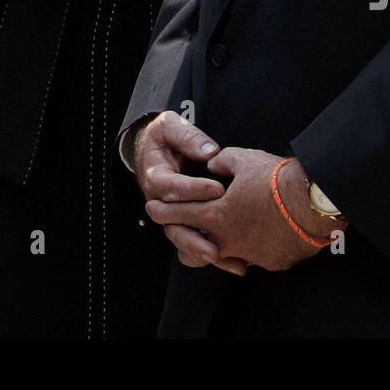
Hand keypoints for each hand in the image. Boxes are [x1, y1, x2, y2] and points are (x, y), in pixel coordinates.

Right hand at [131, 112, 237, 272]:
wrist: (152, 150)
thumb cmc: (164, 137)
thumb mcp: (170, 126)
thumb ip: (188, 137)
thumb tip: (210, 152)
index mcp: (156, 177)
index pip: (174, 187)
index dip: (196, 189)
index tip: (219, 189)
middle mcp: (161, 203)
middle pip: (173, 226)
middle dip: (195, 236)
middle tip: (217, 244)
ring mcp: (173, 217)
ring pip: (184, 241)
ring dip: (204, 252)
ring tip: (227, 260)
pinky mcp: (186, 224)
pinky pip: (196, 246)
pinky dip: (216, 256)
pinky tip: (236, 263)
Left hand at [146, 149, 332, 273]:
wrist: (312, 203)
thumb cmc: (274, 178)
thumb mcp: (241, 159)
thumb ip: (220, 163)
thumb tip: (213, 166)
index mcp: (216, 215)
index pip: (179, 214)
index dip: (163, 209)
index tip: (152, 207)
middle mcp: (228, 240)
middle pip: (191, 248)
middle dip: (180, 236)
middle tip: (174, 227)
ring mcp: (249, 255)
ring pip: (221, 257)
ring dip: (214, 246)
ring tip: (212, 237)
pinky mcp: (270, 262)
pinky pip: (249, 257)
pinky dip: (245, 247)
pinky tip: (250, 236)